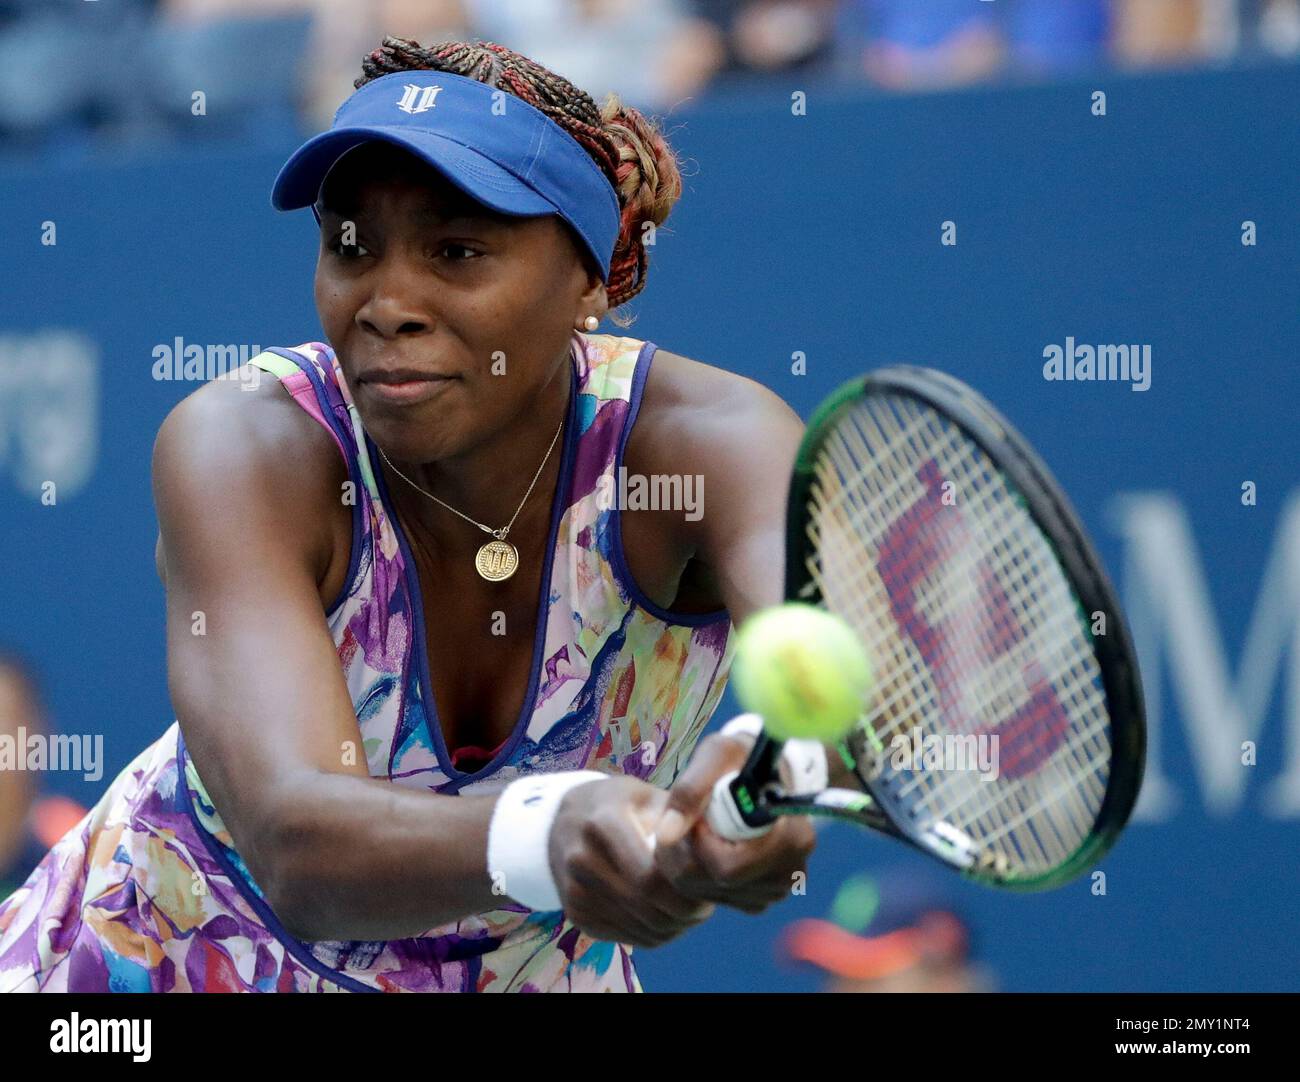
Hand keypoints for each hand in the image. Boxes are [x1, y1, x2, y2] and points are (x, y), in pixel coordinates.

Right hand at [548, 775, 716, 947]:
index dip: (685, 891)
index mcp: (603, 824)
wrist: (561, 822)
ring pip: (639, 928)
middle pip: (646, 906)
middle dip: (684, 913)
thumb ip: (679, 818)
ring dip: (672, 927)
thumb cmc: (616, 805)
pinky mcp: (574, 915)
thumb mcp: (646, 795)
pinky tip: (664, 917)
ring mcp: (574, 891)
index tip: (707, 890)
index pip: (650, 877)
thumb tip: (715, 844)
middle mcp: (582, 859)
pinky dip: (652, 934)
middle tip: (704, 907)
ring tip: (687, 911)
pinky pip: (625, 938)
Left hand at [651, 732, 816, 913]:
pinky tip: (702, 846)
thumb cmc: (742, 760)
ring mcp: (775, 889)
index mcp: (791, 838)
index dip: (696, 843)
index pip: (726, 868)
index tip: (693, 815)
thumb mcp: (717, 756)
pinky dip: (697, 876)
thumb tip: (665, 834)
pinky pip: (713, 898)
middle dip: (683, 854)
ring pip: (708, 895)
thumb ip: (690, 790)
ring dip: (686, 864)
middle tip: (680, 822)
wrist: (763, 773)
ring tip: (692, 829)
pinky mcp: (759, 897)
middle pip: (712, 885)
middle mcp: (789, 872)